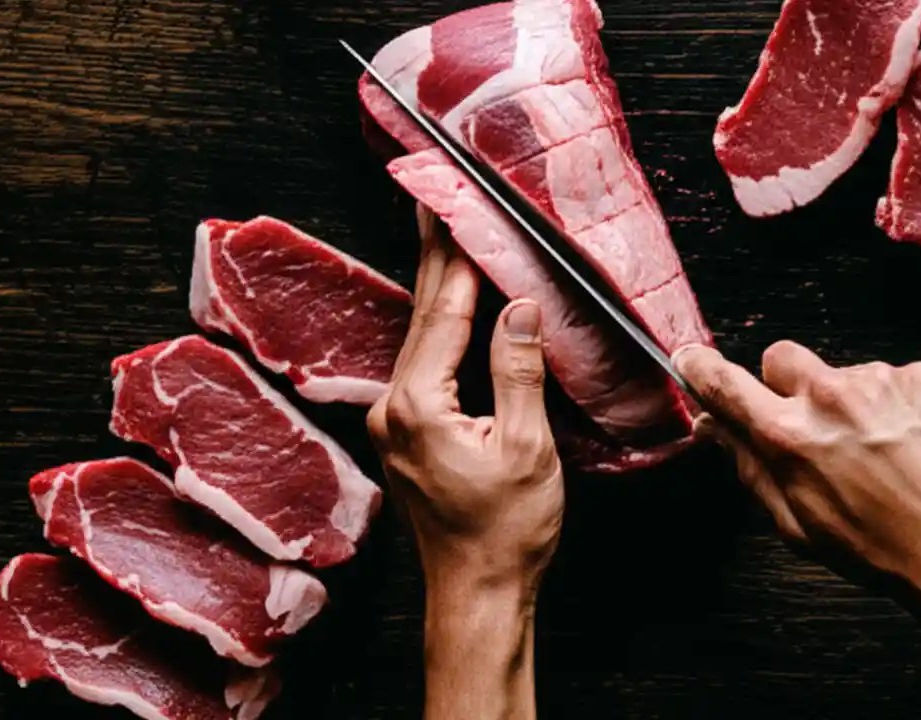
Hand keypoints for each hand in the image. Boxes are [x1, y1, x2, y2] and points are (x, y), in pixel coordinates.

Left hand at [367, 224, 563, 597]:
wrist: (476, 594)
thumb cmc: (506, 533)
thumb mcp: (526, 449)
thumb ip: (518, 372)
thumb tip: (519, 308)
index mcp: (419, 405)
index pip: (444, 312)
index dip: (458, 257)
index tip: (462, 206)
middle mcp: (393, 407)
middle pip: (423, 316)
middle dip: (438, 256)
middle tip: (439, 197)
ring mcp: (394, 421)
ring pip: (421, 337)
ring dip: (439, 288)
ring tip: (447, 235)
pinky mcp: (406, 433)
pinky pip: (424, 363)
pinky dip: (442, 326)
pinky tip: (454, 306)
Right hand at [673, 341, 920, 613]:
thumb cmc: (883, 548)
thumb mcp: (797, 524)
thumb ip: (748, 466)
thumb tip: (715, 428)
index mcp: (790, 437)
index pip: (725, 383)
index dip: (701, 369)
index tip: (691, 361)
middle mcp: (830, 397)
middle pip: (780, 358)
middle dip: (785, 385)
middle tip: (810, 429)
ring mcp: (880, 380)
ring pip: (841, 374)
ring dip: (848, 404)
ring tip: (879, 454)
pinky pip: (890, 379)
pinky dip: (894, 406)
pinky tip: (909, 445)